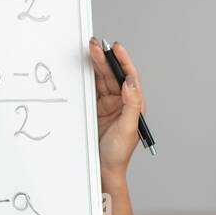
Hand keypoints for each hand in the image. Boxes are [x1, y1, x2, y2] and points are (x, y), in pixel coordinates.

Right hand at [88, 38, 143, 180]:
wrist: (102, 169)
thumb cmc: (118, 153)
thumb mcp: (128, 128)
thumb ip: (131, 104)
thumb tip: (130, 82)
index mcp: (133, 105)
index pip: (130, 78)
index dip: (123, 61)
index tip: (116, 48)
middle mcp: (122, 102)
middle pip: (113, 75)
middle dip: (105, 59)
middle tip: (95, 45)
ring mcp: (107, 104)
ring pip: (101, 79)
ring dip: (95, 65)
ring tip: (89, 50)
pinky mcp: (94, 108)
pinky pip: (90, 88)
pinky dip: (86, 77)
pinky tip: (82, 67)